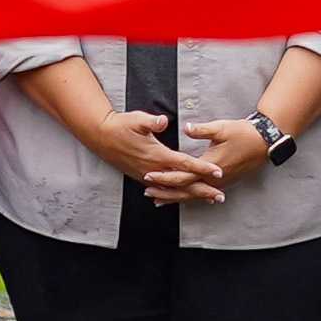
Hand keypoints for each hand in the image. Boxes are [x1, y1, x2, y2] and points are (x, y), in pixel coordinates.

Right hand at [86, 107, 224, 197]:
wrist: (100, 136)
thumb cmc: (119, 126)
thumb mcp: (136, 119)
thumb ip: (151, 122)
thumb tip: (163, 121)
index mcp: (155, 154)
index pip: (184, 163)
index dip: (202, 168)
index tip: (218, 172)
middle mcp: (152, 168)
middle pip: (182, 182)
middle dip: (202, 190)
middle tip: (220, 196)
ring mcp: (146, 174)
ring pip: (173, 189)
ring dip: (191, 195)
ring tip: (208, 200)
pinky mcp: (140, 176)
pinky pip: (161, 190)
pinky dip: (174, 196)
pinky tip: (182, 199)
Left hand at [143, 117, 269, 204]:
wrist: (265, 142)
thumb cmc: (243, 133)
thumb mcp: (221, 129)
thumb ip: (201, 130)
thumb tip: (185, 128)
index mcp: (210, 165)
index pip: (182, 176)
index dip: (164, 177)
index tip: (148, 176)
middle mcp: (214, 178)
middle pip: (185, 190)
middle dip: (165, 192)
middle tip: (147, 192)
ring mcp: (220, 182)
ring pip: (194, 195)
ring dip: (175, 197)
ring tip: (158, 200)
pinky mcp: (224, 182)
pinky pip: (203, 193)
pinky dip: (190, 197)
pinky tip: (182, 200)